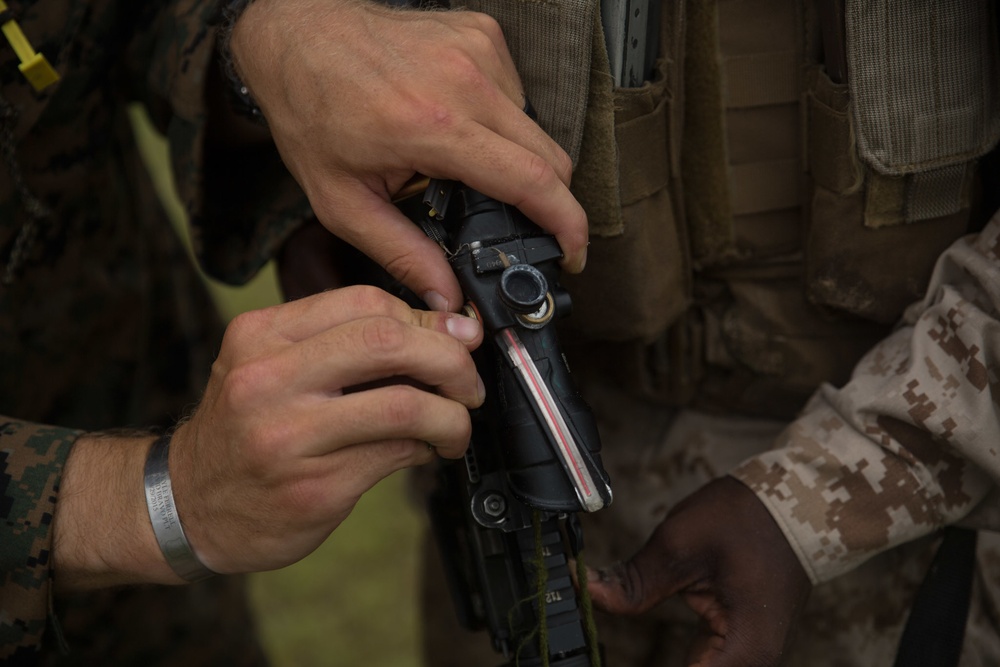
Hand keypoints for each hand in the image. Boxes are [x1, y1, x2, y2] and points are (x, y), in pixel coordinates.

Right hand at [54, 286, 483, 588]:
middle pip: (389, 342)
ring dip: (451, 415)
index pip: (365, 302)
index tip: (451, 341)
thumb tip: (449, 333)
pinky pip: (396, 455)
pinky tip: (424, 450)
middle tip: (468, 384)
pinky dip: (427, 447)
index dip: (425, 320)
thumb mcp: (274, 367)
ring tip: (456, 426)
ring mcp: (289, 436)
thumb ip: (348, 343)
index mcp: (260, 335)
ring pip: (404, 404)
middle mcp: (267, 379)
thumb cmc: (243, 431)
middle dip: (451, 361)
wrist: (187, 505)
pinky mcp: (313, 487)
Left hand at [230, 0, 587, 310]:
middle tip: (525, 225)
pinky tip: (461, 125)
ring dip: (517, 158)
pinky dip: (501, 120)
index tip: (573, 252)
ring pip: (535, 125)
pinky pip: (517, 92)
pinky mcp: (481, 32)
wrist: (295, 34)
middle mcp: (466, 81)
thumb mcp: (342, 201)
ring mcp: (478, 50)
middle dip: (549, 201)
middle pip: (551, 156)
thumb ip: (401, 254)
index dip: (567, 225)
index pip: (533, 180)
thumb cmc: (311, 109)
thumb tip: (446, 296)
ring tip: (467, 167)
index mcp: (432, 127)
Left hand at [587, 476, 810, 666]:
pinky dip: (679, 657)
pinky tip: (644, 647)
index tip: (599, 659)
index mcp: (745, 650)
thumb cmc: (748, 519)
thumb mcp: (680, 545)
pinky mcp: (740, 640)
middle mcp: (753, 663)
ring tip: (614, 661)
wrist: (796, 502)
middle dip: (647, 665)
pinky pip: (704, 661)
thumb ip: (633, 582)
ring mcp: (749, 653)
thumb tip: (586, 592)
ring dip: (662, 663)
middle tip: (594, 641)